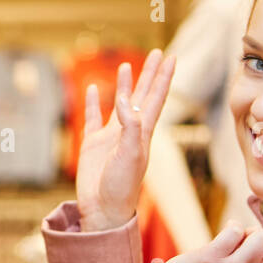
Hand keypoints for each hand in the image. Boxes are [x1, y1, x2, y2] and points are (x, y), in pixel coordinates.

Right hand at [76, 48, 175, 231]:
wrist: (103, 210)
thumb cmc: (121, 187)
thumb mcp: (131, 154)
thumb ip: (130, 124)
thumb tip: (124, 98)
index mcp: (144, 132)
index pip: (156, 98)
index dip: (163, 77)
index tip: (170, 57)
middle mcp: (129, 131)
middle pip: (142, 95)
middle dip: (150, 74)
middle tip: (157, 53)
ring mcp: (111, 137)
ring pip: (119, 104)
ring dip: (124, 85)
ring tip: (127, 66)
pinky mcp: (93, 144)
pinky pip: (92, 118)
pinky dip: (93, 102)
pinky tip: (93, 89)